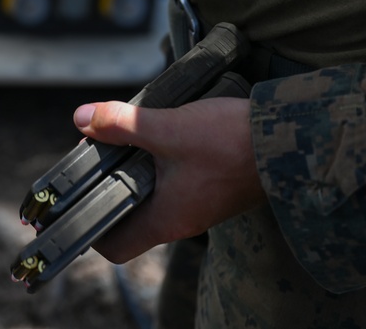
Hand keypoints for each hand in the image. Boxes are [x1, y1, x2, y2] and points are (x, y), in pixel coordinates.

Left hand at [72, 96, 266, 262]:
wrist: (291, 137)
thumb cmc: (233, 142)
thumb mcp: (168, 129)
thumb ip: (122, 124)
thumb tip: (82, 119)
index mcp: (167, 220)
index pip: (115, 247)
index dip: (89, 228)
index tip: (74, 199)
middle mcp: (182, 219)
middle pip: (130, 218)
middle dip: (108, 189)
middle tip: (95, 156)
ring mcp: (199, 204)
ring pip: (153, 196)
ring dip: (134, 171)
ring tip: (122, 138)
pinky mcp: (213, 186)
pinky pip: (174, 182)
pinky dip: (158, 163)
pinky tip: (156, 134)